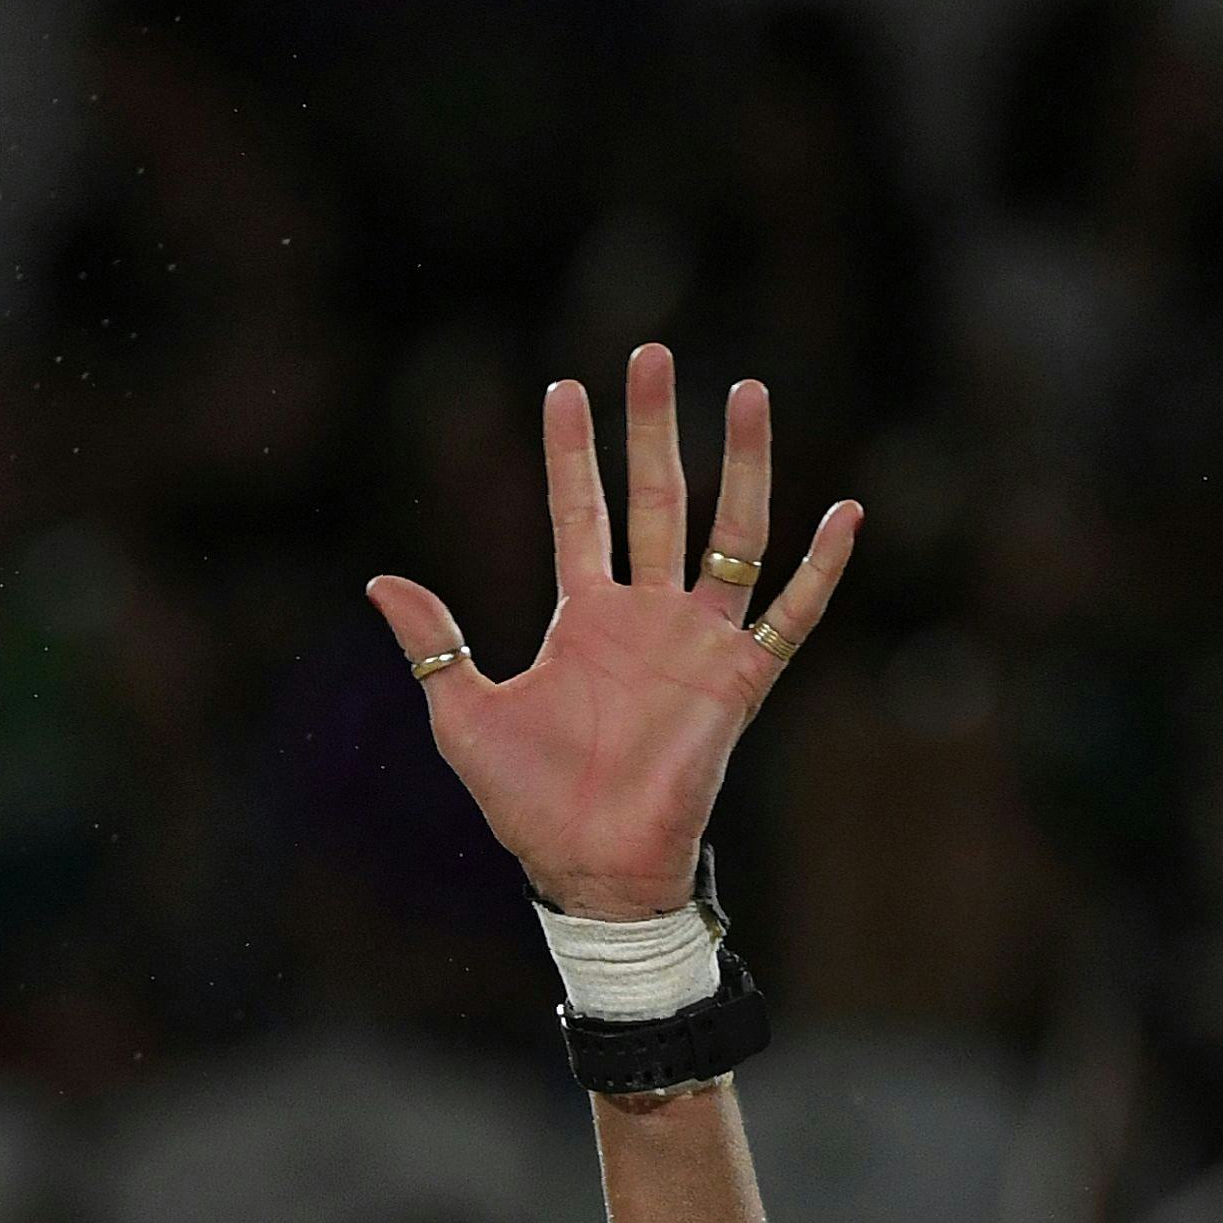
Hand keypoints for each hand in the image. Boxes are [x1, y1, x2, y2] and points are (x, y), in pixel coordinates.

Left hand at [371, 345, 861, 918]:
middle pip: (655, 497)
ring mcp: (697, 642)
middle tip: (653, 354)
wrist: (587, 868)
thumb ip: (432, 641)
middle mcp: (646, 615)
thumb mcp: (461, 713)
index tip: (564, 387)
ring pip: (730, 531)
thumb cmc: (527, 802)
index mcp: (583, 617)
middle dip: (653, 427)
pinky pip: (791, 616)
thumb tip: (379, 578)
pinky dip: (819, 569)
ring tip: (746, 393)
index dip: (571, 452)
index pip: (578, 511)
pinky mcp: (739, 681)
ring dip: (741, 464)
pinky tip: (844, 515)